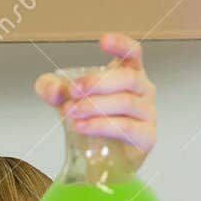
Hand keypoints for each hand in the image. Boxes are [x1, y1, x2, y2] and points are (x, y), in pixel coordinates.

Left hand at [35, 32, 157, 163]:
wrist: (100, 160)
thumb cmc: (91, 121)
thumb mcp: (66, 100)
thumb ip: (52, 89)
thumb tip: (53, 89)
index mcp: (129, 74)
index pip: (132, 53)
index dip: (121, 45)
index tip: (103, 41)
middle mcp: (143, 90)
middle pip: (128, 78)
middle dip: (97, 82)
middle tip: (72, 91)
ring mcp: (148, 113)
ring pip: (126, 102)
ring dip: (95, 106)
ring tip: (71, 112)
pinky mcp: (146, 137)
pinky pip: (126, 127)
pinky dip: (101, 125)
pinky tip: (82, 127)